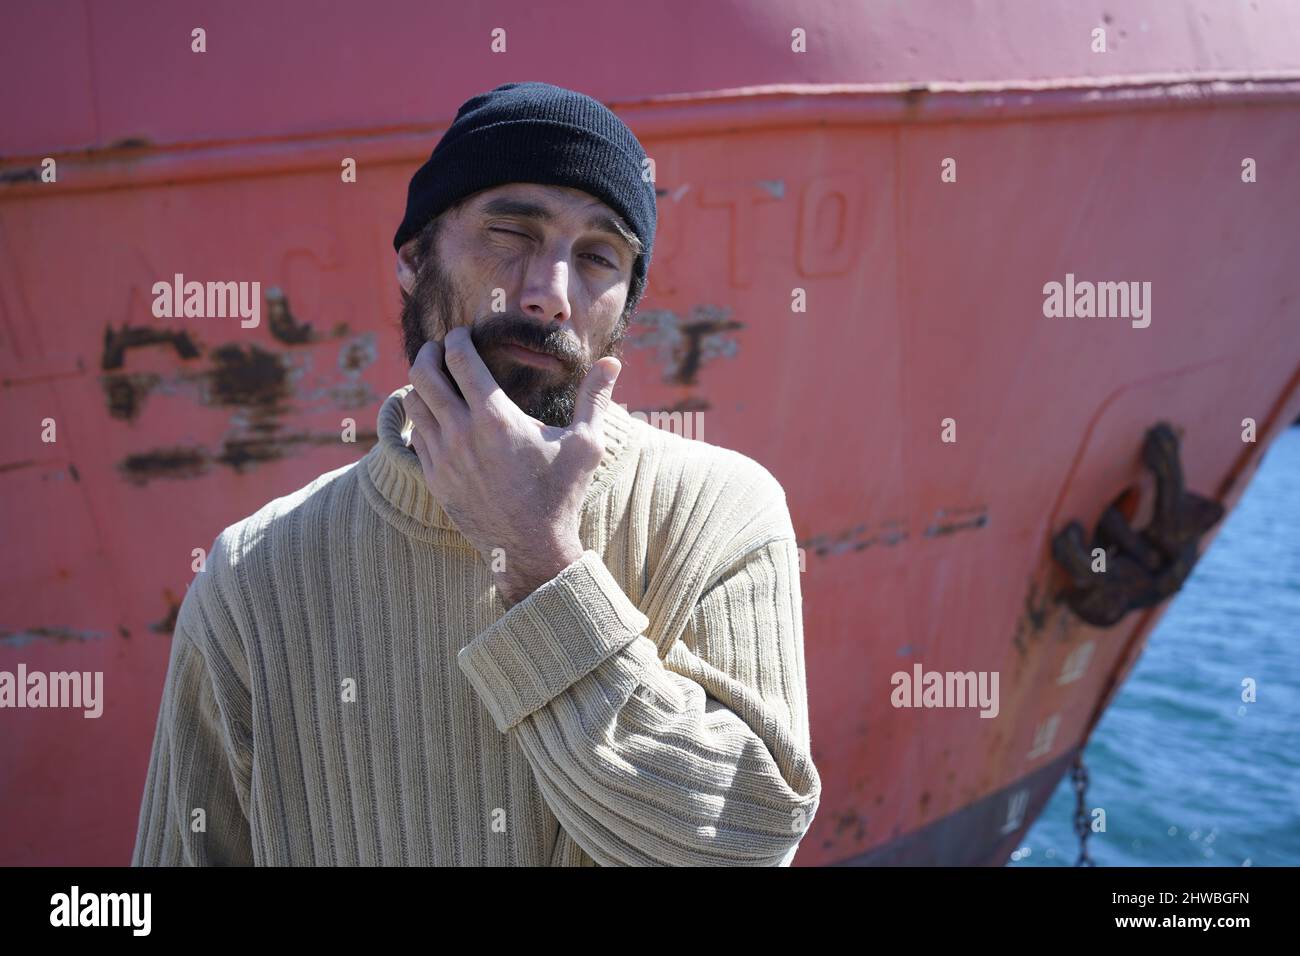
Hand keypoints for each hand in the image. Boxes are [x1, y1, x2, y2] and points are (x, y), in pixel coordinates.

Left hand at [403, 326, 620, 605]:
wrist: (531, 549)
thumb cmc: (561, 495)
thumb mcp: (585, 445)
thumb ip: (594, 399)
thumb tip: (612, 363)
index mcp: (495, 417)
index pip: (460, 359)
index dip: (457, 338)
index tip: (463, 333)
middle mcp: (461, 433)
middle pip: (423, 374)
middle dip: (429, 352)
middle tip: (440, 348)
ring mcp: (442, 457)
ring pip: (412, 404)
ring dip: (420, 385)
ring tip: (435, 378)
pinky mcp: (434, 478)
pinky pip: (415, 436)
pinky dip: (421, 418)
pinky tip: (436, 416)